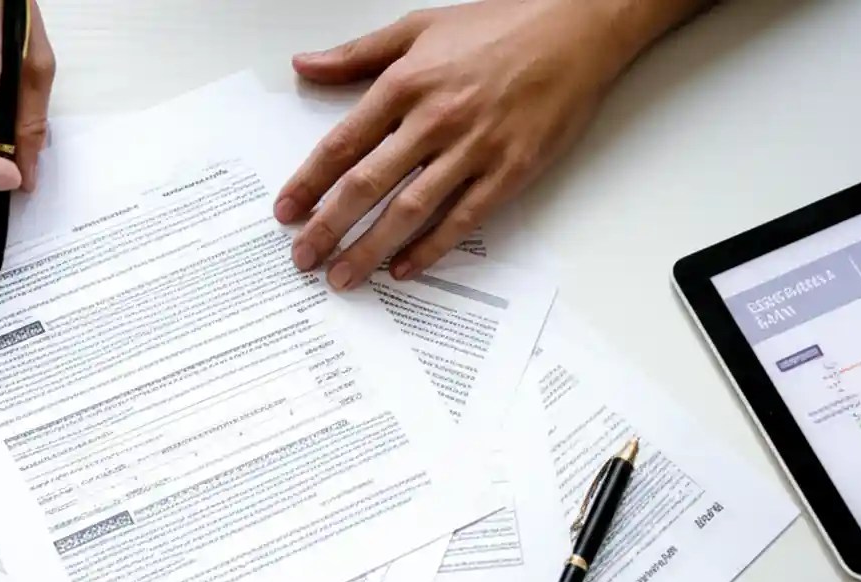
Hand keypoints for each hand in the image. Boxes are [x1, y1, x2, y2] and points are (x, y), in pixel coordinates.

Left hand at [275, 0, 647, 289]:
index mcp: (406, 83)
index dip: (309, 182)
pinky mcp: (511, 171)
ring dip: (371, 248)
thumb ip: (356, 54)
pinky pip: (463, 220)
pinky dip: (431, 248)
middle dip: (329, 227)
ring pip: (411, 210)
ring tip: (343, 277)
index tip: (285, 212)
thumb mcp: (418, 27)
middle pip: (368, 184)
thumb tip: (305, 66)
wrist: (575, 28)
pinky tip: (405, 268)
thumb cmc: (498, 25)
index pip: (343, 144)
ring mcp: (474, 149)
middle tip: (303, 258)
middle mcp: (435, 119)